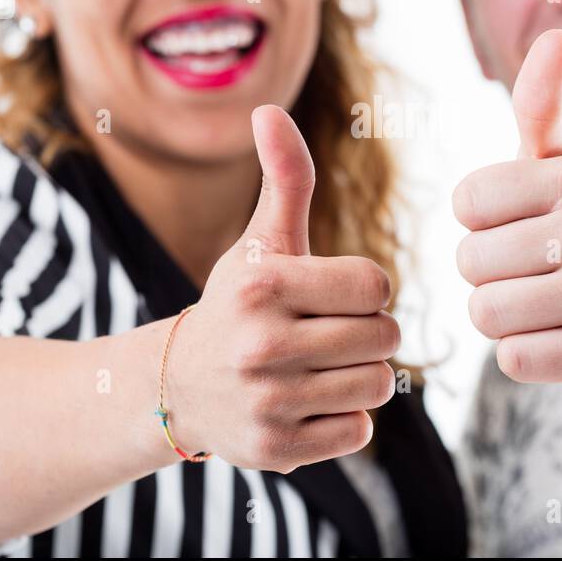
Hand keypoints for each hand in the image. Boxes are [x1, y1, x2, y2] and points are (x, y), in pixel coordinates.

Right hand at [169, 105, 398, 472]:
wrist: (177, 386)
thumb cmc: (237, 303)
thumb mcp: (261, 241)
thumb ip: (284, 176)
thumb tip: (268, 109)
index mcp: (263, 286)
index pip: (378, 287)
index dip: (365, 290)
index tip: (331, 295)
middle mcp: (261, 345)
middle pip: (384, 339)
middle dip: (366, 334)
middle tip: (325, 334)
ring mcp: (267, 403)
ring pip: (376, 386)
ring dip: (359, 376)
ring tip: (320, 367)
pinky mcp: (275, 450)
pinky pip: (358, 432)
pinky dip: (343, 419)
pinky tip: (307, 403)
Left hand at [454, 29, 561, 388]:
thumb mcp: (561, 161)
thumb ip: (541, 103)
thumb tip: (555, 32)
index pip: (466, 201)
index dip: (481, 218)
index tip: (521, 220)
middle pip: (471, 261)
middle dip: (488, 271)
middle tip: (533, 269)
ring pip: (486, 313)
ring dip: (500, 314)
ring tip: (541, 302)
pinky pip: (511, 360)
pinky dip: (523, 354)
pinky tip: (557, 337)